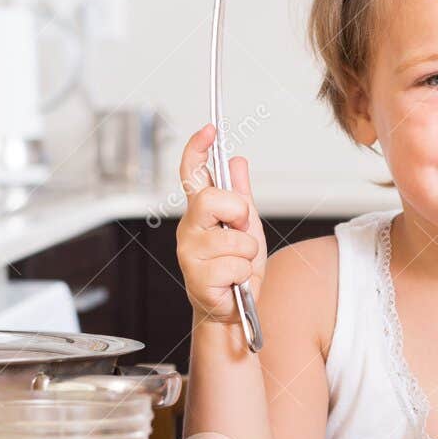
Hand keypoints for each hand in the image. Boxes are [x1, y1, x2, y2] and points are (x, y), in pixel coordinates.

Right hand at [176, 124, 267, 324]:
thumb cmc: (236, 266)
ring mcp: (190, 253)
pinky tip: (233, 281)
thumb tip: (237, 161)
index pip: (192, 173)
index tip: (209, 129)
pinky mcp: (197, 279)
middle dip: (238, 212)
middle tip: (241, 229)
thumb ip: (241, 195)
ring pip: (233, 239)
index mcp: (200, 211)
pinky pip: (235, 266)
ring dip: (247, 254)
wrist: (235, 309)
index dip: (197, 149)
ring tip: (238, 264)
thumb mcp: (246, 226)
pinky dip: (243, 275)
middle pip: (211, 199)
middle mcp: (189, 228)